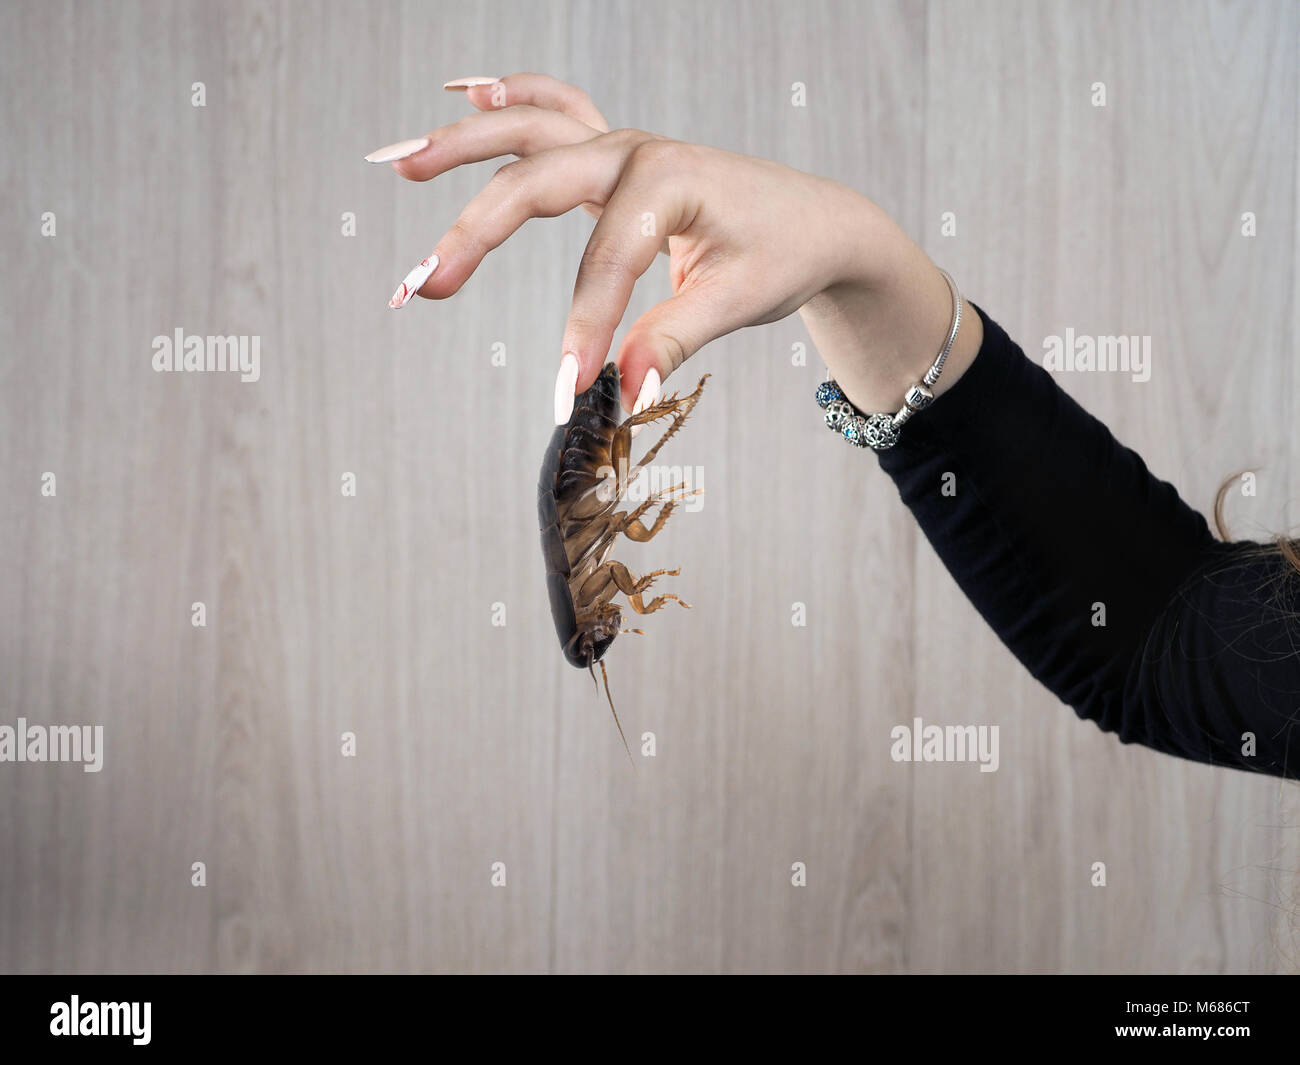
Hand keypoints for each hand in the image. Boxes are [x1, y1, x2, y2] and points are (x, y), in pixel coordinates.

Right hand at [366, 73, 981, 422]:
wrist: (814, 222)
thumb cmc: (782, 254)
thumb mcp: (738, 301)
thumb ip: (672, 339)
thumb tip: (622, 391)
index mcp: (668, 178)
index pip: (605, 260)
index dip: (581, 326)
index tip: (566, 389)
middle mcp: (634, 149)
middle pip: (534, 182)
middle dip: (473, 235)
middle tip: (423, 287)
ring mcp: (620, 146)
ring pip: (528, 133)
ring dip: (462, 147)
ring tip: (400, 166)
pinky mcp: (614, 158)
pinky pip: (551, 116)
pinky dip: (507, 105)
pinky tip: (466, 91)